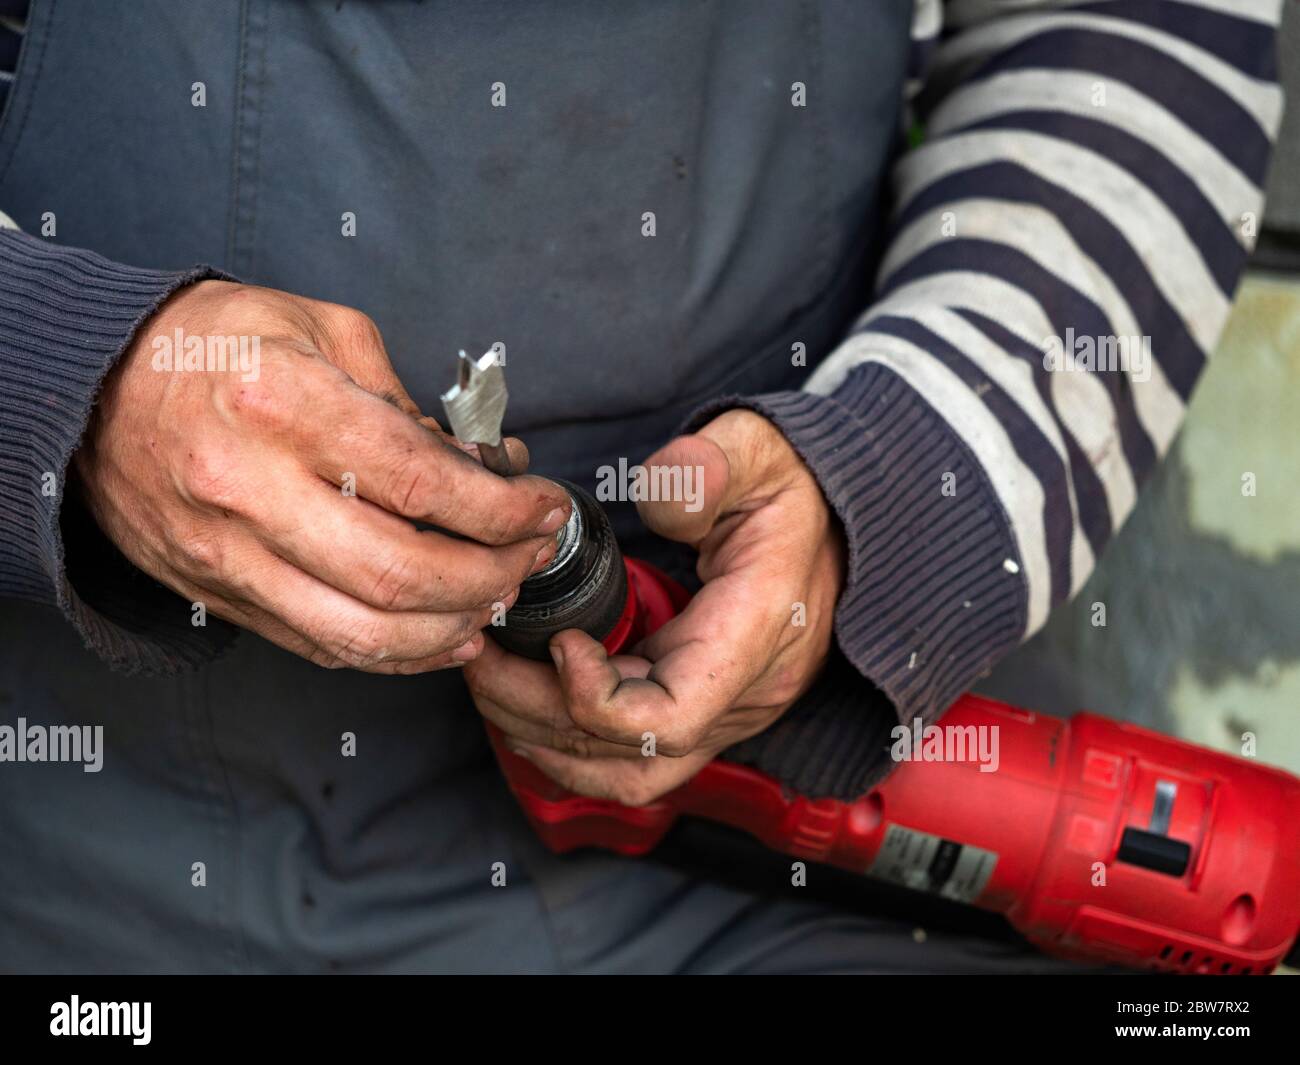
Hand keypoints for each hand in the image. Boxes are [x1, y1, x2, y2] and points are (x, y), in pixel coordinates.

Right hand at [74, 280, 570, 671]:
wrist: (94, 389)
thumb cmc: (213, 345)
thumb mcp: (319, 329)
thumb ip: (403, 399)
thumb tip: (474, 466)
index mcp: (283, 404)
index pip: (421, 482)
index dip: (503, 509)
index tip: (544, 508)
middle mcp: (250, 489)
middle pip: (400, 572)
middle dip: (490, 576)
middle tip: (528, 557)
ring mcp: (228, 554)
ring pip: (363, 631)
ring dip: (450, 628)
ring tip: (495, 601)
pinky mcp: (219, 594)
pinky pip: (320, 646)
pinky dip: (394, 655)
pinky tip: (443, 637)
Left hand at [464, 408, 844, 803]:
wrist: (840, 519)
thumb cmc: (795, 485)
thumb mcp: (760, 451)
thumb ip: (710, 463)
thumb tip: (656, 495)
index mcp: (755, 633)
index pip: (670, 717)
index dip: (595, 698)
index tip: (558, 639)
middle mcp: (744, 692)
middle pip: (630, 756)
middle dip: (538, 717)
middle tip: (483, 658)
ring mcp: (727, 710)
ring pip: (628, 774)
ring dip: (547, 741)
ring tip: (493, 682)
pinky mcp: (706, 709)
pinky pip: (636, 759)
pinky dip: (573, 745)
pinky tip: (528, 705)